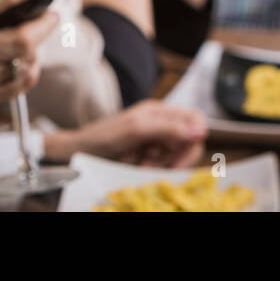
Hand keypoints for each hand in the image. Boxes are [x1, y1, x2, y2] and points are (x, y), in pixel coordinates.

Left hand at [44, 100, 207, 167]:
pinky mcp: (148, 159)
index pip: (195, 119)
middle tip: (152, 163)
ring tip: (140, 164)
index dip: (194, 137)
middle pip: (189, 141)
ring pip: (177, 156)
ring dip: (162, 163)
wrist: (77, 154)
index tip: (181, 155)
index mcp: (161, 111)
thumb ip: (169, 129)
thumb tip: (202, 131)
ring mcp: (155, 143)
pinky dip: (154, 169)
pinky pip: (163, 166)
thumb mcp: (137, 129)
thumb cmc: (103, 136)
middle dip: (175, 155)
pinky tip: (138, 167)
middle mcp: (161, 125)